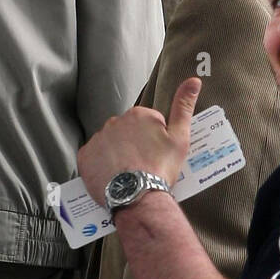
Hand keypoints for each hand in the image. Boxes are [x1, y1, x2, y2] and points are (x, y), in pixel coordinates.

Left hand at [78, 77, 201, 204]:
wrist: (139, 197)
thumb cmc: (160, 169)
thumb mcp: (180, 138)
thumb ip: (184, 106)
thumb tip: (193, 80)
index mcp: (138, 114)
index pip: (146, 124)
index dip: (153, 141)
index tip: (156, 155)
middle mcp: (115, 122)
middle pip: (125, 133)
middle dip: (133, 145)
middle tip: (143, 166)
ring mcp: (98, 139)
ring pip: (109, 144)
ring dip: (116, 155)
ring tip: (128, 174)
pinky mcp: (85, 156)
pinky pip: (92, 157)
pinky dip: (100, 165)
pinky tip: (113, 176)